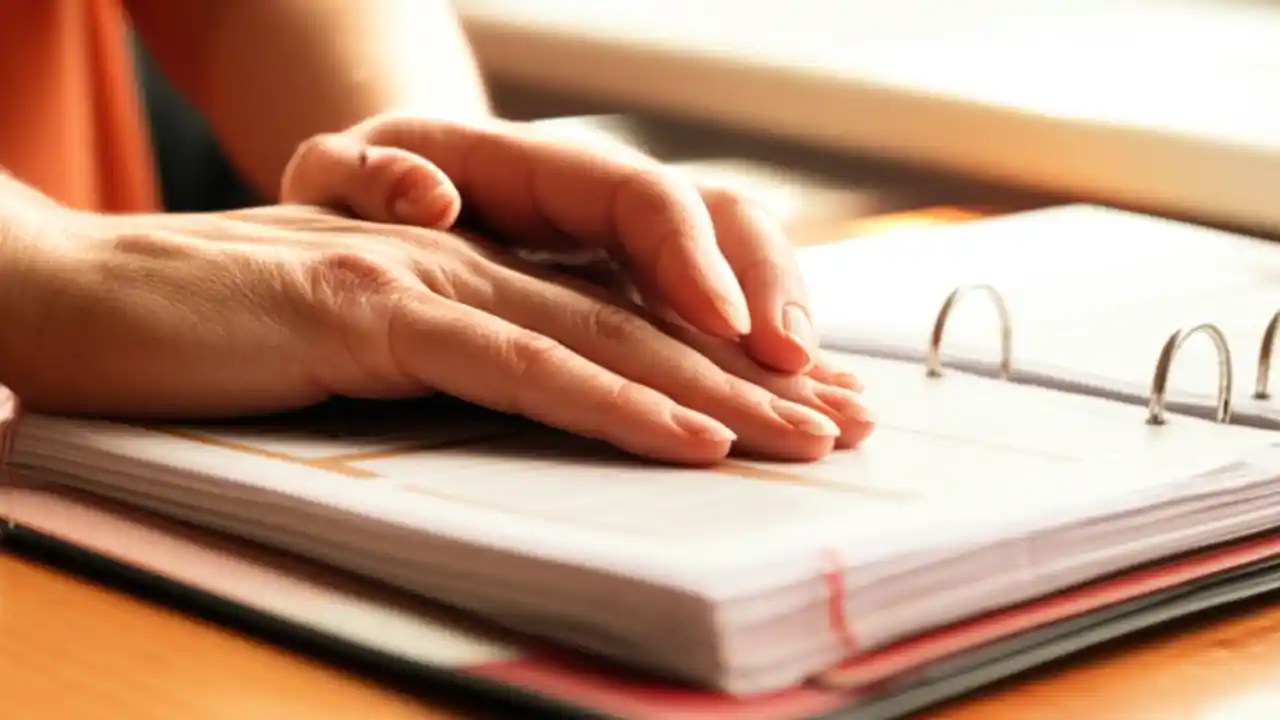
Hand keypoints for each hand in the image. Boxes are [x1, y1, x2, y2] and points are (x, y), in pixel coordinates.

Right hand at [3, 205, 871, 464]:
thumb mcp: (356, 343)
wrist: (81, 293)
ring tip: (809, 438)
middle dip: (754, 377)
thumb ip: (443, 357)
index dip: (715, 359)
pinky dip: (611, 403)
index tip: (799, 412)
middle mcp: (462, 254)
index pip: (617, 312)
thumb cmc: (214, 332)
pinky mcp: (369, 314)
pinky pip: (517, 365)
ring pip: (603, 336)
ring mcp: (421, 275)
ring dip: (715, 393)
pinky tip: (687, 437)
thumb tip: (525, 400)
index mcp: (464, 262)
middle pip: (638, 319)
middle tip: (848, 424)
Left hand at [279, 115, 829, 375]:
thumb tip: (429, 197)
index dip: (690, 254)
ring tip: (831, 400)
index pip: (639, 196)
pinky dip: (765, 362)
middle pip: (719, 226)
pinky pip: (722, 320)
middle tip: (798, 371)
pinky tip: (807, 402)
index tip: (723, 321)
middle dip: (768, 296)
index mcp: (540, 166)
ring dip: (788, 336)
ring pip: (739, 274)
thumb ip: (367, 176)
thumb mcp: (336, 173)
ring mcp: (634, 248)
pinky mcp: (643, 293)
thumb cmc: (363, 190)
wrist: (389, 195)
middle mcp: (605, 203)